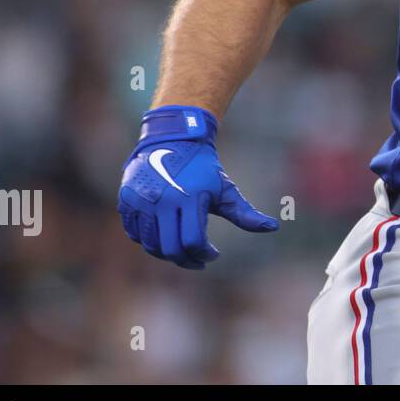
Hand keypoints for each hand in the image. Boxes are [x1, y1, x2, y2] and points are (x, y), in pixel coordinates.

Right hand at [117, 105, 277, 269]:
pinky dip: (149, 241)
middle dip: (187, 261)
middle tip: (198, 261)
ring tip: (182, 250)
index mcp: (189, 198)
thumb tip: (273, 227)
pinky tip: (164, 237)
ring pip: (151, 245)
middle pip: (171, 249)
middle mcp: (162, 200)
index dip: (205, 255)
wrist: (172, 139)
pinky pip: (135, 234)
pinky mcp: (126, 200)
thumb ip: (245, 213)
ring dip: (168, 254)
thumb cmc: (203, 168)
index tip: (213, 254)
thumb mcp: (225, 189)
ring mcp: (141, 201)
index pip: (194, 242)